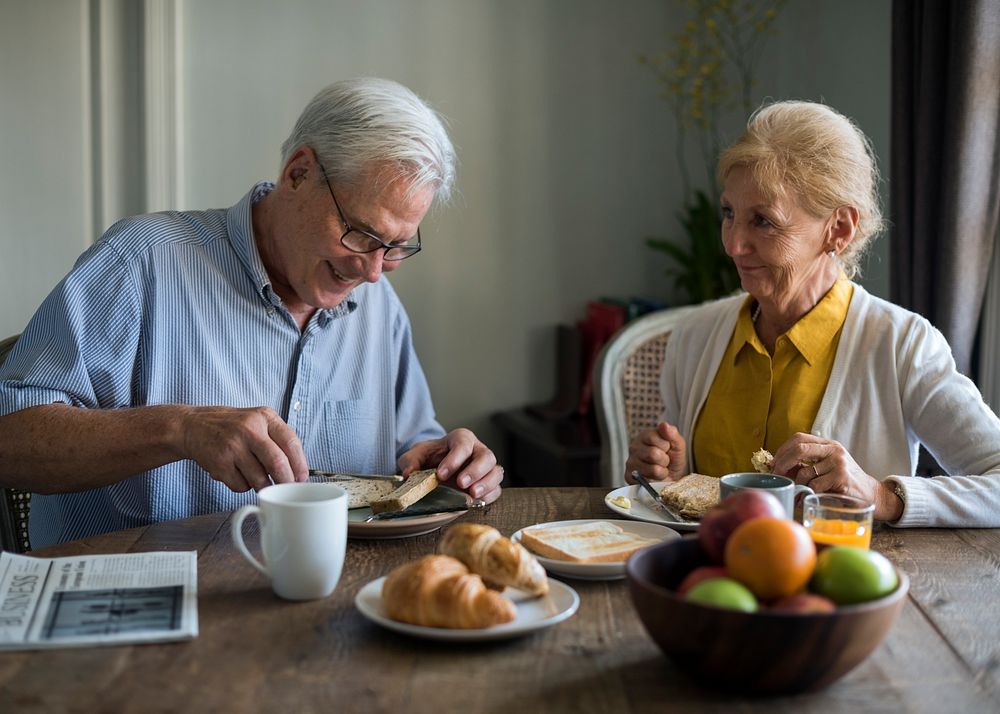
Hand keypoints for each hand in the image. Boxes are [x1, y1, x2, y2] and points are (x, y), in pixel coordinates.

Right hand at [178, 405, 307, 491]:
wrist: (192, 426)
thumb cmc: (231, 427)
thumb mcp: (257, 421)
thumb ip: (277, 439)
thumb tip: (298, 470)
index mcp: (264, 417)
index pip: (291, 442)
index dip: (300, 464)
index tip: (302, 477)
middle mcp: (249, 429)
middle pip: (277, 463)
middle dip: (286, 480)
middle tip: (287, 488)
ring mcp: (233, 447)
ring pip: (260, 479)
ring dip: (263, 485)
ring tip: (257, 477)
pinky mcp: (219, 463)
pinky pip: (241, 486)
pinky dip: (243, 486)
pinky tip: (236, 473)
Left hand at [398, 428, 502, 503]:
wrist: (436, 466)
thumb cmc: (430, 457)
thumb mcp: (415, 455)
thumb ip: (410, 461)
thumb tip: (408, 474)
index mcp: (461, 439)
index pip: (463, 444)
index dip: (454, 459)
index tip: (440, 474)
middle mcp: (477, 451)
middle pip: (486, 456)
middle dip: (475, 470)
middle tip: (461, 483)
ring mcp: (485, 468)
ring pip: (496, 472)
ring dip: (486, 484)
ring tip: (472, 494)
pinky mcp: (488, 484)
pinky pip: (496, 489)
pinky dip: (488, 496)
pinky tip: (476, 501)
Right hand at [625, 421, 686, 482]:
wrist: (671, 479)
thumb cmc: (673, 460)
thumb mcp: (678, 445)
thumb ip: (672, 434)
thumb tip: (664, 424)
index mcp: (645, 436)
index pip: (653, 438)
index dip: (665, 446)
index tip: (667, 448)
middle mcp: (634, 447)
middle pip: (653, 454)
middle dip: (664, 460)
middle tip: (664, 461)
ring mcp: (630, 462)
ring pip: (653, 469)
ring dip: (662, 472)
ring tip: (660, 469)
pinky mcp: (629, 477)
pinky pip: (647, 481)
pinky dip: (656, 481)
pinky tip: (654, 477)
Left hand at [771, 432, 901, 520]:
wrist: (871, 494)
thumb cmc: (843, 482)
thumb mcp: (825, 467)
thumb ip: (806, 464)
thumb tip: (777, 467)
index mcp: (827, 444)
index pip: (799, 438)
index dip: (783, 449)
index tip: (774, 463)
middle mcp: (833, 449)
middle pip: (799, 448)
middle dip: (783, 463)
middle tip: (776, 475)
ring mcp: (838, 462)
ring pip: (805, 472)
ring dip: (796, 485)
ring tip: (795, 493)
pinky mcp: (841, 477)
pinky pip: (815, 485)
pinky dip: (806, 493)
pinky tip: (806, 498)